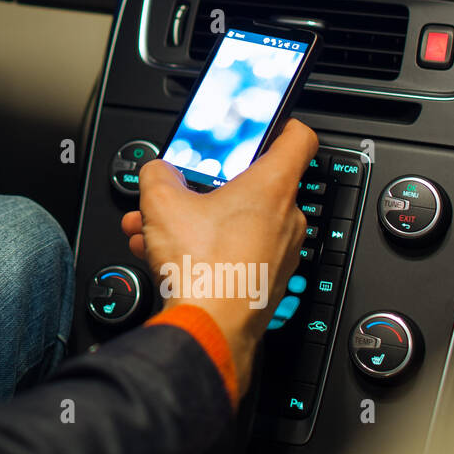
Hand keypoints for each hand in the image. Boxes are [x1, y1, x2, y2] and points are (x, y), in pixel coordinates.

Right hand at [120, 119, 317, 388]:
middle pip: (252, 184)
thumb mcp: (161, 203)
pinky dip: (204, 248)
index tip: (265, 123)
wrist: (208, 329)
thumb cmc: (204, 270)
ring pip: (236, 221)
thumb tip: (156, 172)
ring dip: (196, 219)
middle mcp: (286, 219)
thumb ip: (157, 175)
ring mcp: (280, 253)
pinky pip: (235, 251)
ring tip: (156, 228)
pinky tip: (165, 255)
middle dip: (206, 186)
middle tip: (180, 190)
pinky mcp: (266, 280)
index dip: (281, 123)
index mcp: (271, 187)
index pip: (298, 138)